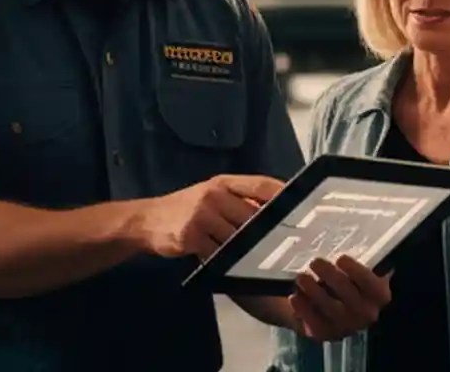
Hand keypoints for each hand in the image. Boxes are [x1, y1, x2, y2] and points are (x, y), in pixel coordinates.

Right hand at [138, 174, 282, 259]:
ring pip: (238, 237)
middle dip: (269, 231)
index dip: (283, 196)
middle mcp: (214, 195)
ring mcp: (202, 215)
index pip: (261, 185)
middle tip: (287, 244)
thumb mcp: (212, 194)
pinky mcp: (191, 236)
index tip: (301, 209)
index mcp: (223, 182)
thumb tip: (275, 208)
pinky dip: (226, 261)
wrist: (147, 220)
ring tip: (262, 259)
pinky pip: (218, 253)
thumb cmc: (186, 207)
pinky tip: (232, 266)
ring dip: (249, 251)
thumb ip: (238, 199)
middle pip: (253, 215)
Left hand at [289, 255, 391, 341]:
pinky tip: (295, 297)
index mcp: (379, 294)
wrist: (325, 300)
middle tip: (315, 262)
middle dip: (332, 278)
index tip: (340, 258)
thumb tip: (340, 228)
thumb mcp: (351, 266)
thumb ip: (354, 253)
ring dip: (316, 293)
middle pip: (351, 298)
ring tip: (301, 277)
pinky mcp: (326, 334)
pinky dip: (304, 310)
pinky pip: (316, 324)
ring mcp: (347, 327)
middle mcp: (367, 313)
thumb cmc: (342, 275)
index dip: (358, 273)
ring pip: (333, 311)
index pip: (373, 285)